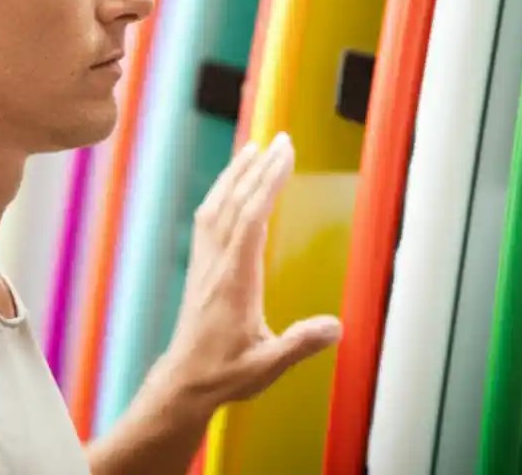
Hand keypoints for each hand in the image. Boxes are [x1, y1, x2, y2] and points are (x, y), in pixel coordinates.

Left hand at [159, 132, 340, 411]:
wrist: (184, 381)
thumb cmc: (225, 374)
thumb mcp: (267, 366)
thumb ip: (300, 344)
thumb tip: (336, 327)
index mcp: (234, 280)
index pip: (251, 219)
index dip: (267, 183)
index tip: (284, 154)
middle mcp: (216, 265)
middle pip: (235, 204)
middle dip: (258, 169)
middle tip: (280, 139)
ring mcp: (204, 264)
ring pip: (216, 207)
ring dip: (236, 176)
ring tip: (254, 149)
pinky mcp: (200, 269)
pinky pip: (208, 220)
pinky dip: (221, 195)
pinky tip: (230, 188)